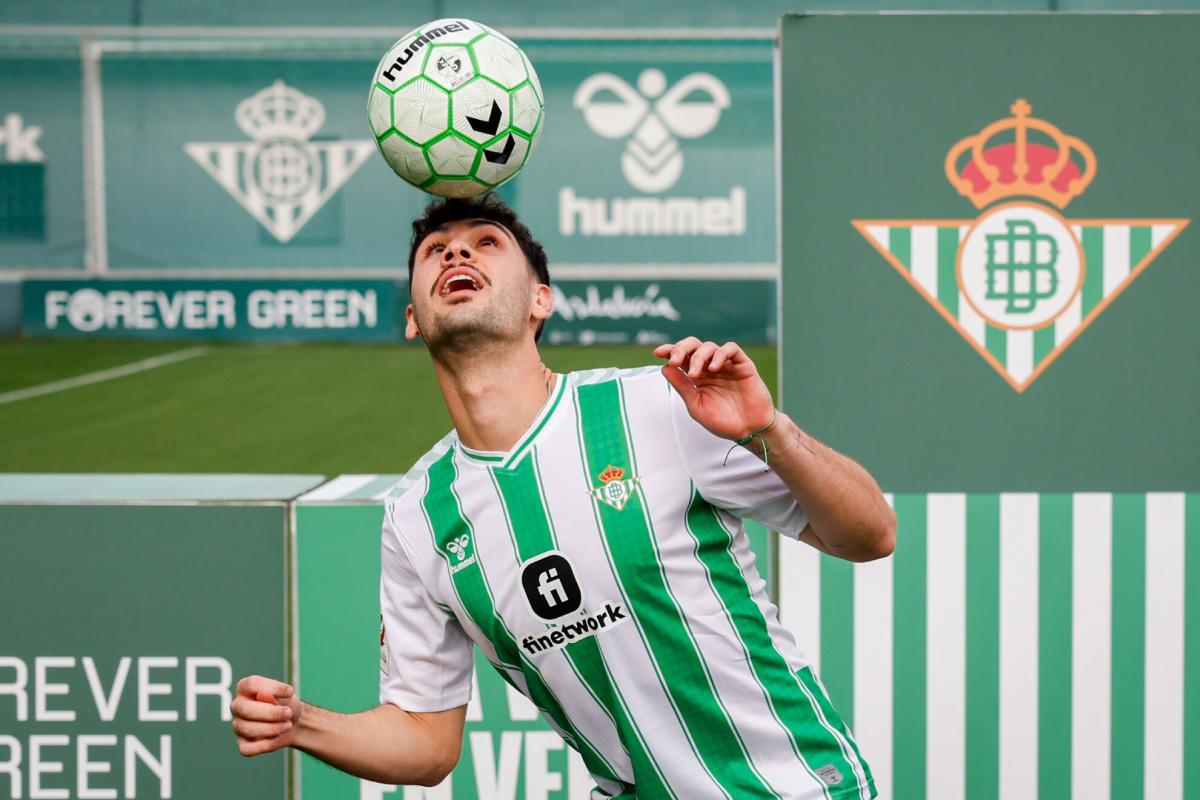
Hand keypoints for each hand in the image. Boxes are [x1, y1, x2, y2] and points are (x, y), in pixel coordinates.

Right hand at [231, 675, 300, 755]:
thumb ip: (274, 695)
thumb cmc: (285, 704)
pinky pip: (248, 749)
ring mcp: (238, 725)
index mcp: (245, 688)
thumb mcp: (286, 696)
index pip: (251, 684)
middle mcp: (237, 706)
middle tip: (288, 713)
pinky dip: (266, 745)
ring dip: (272, 728)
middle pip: (246, 709)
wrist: (292, 722)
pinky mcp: (242, 744)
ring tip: (288, 725)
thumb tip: (262, 695)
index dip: (272, 688)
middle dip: (271, 713)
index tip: (290, 692)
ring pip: (248, 729)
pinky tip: (279, 738)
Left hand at [653, 338, 774, 440]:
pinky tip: (713, 368)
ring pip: (709, 347)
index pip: (681, 357)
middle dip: (681, 348)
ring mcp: (726, 365)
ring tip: (695, 373)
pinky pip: (731, 349)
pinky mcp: (743, 365)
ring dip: (698, 356)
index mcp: (697, 377)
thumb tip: (665, 368)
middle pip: (693, 346)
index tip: (658, 353)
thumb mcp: (696, 406)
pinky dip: (720, 354)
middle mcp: (710, 368)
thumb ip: (682, 387)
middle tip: (674, 360)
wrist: (749, 430)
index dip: (669, 350)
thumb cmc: (724, 421)